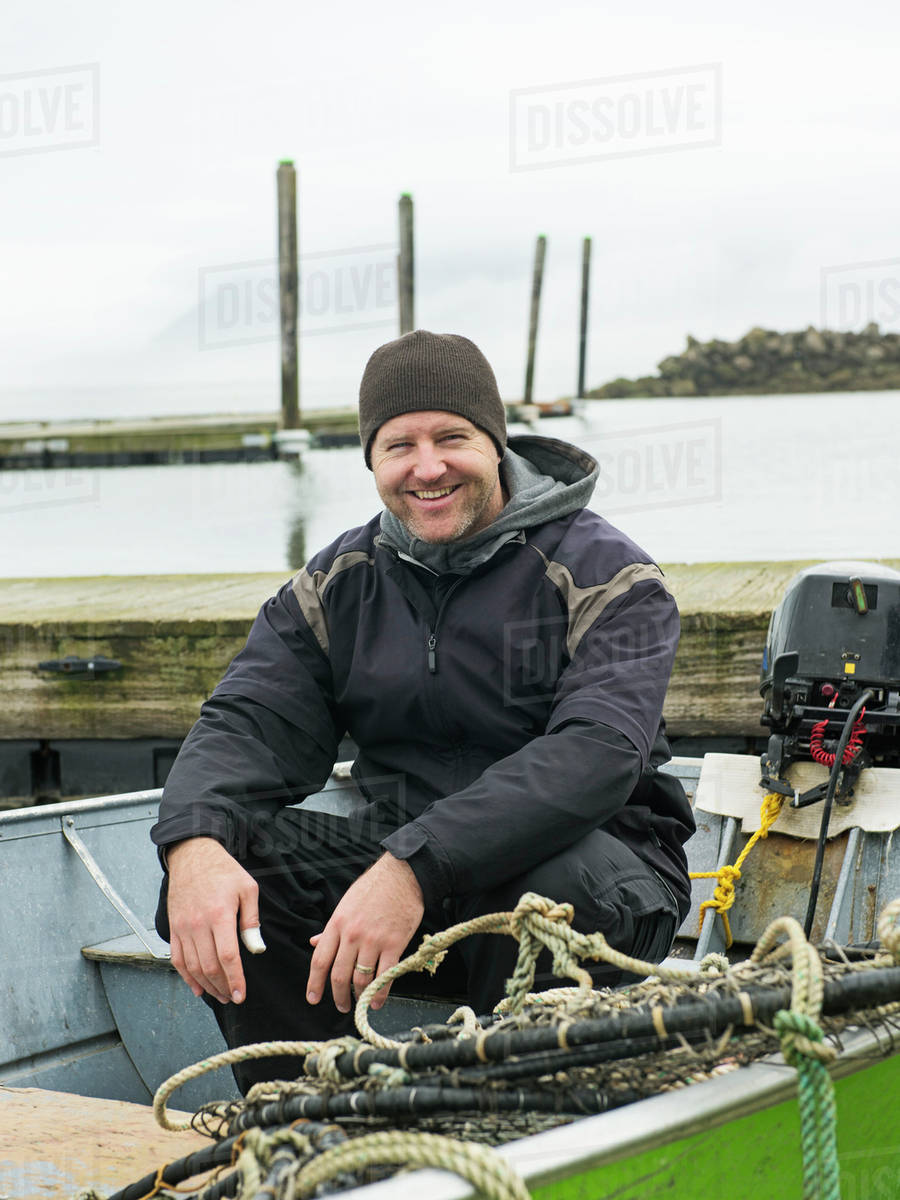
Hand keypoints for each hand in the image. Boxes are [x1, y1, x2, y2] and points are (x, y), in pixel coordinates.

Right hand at [166, 837, 259, 1004]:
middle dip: (222, 987)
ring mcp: (183, 928)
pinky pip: (177, 959)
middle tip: (232, 997)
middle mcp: (198, 924)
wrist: (192, 856)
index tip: (241, 995)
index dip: (235, 980)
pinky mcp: (173, 928)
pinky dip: (186, 977)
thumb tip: (256, 949)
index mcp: (220, 914)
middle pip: (209, 967)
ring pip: (192, 967)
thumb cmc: (223, 871)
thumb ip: (251, 920)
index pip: (228, 957)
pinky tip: (197, 987)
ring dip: (206, 986)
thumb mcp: (247, 889)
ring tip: (219, 995)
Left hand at [306, 853, 423, 1013]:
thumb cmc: (374, 887)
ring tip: (360, 1003)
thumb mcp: (346, 904)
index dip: (314, 983)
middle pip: (339, 975)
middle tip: (341, 1006)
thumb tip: (315, 943)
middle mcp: (351, 935)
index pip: (320, 960)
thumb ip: (332, 927)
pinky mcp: (394, 944)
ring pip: (361, 979)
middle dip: (338, 996)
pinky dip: (380, 993)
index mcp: (337, 924)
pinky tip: (377, 1001)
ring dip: (359, 997)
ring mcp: (373, 941)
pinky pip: (384, 976)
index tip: (313, 998)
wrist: (403, 874)